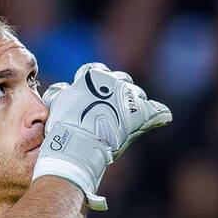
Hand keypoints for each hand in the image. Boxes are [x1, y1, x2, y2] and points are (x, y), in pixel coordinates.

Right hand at [33, 63, 171, 209]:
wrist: (77, 146)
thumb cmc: (63, 126)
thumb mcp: (55, 103)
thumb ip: (60, 92)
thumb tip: (65, 88)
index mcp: (92, 75)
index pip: (96, 71)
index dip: (94, 84)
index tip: (92, 95)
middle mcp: (114, 81)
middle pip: (121, 81)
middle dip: (117, 91)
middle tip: (112, 108)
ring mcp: (130, 97)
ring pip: (137, 95)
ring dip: (134, 103)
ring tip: (129, 118)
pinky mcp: (142, 114)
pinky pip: (158, 111)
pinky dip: (159, 115)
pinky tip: (162, 117)